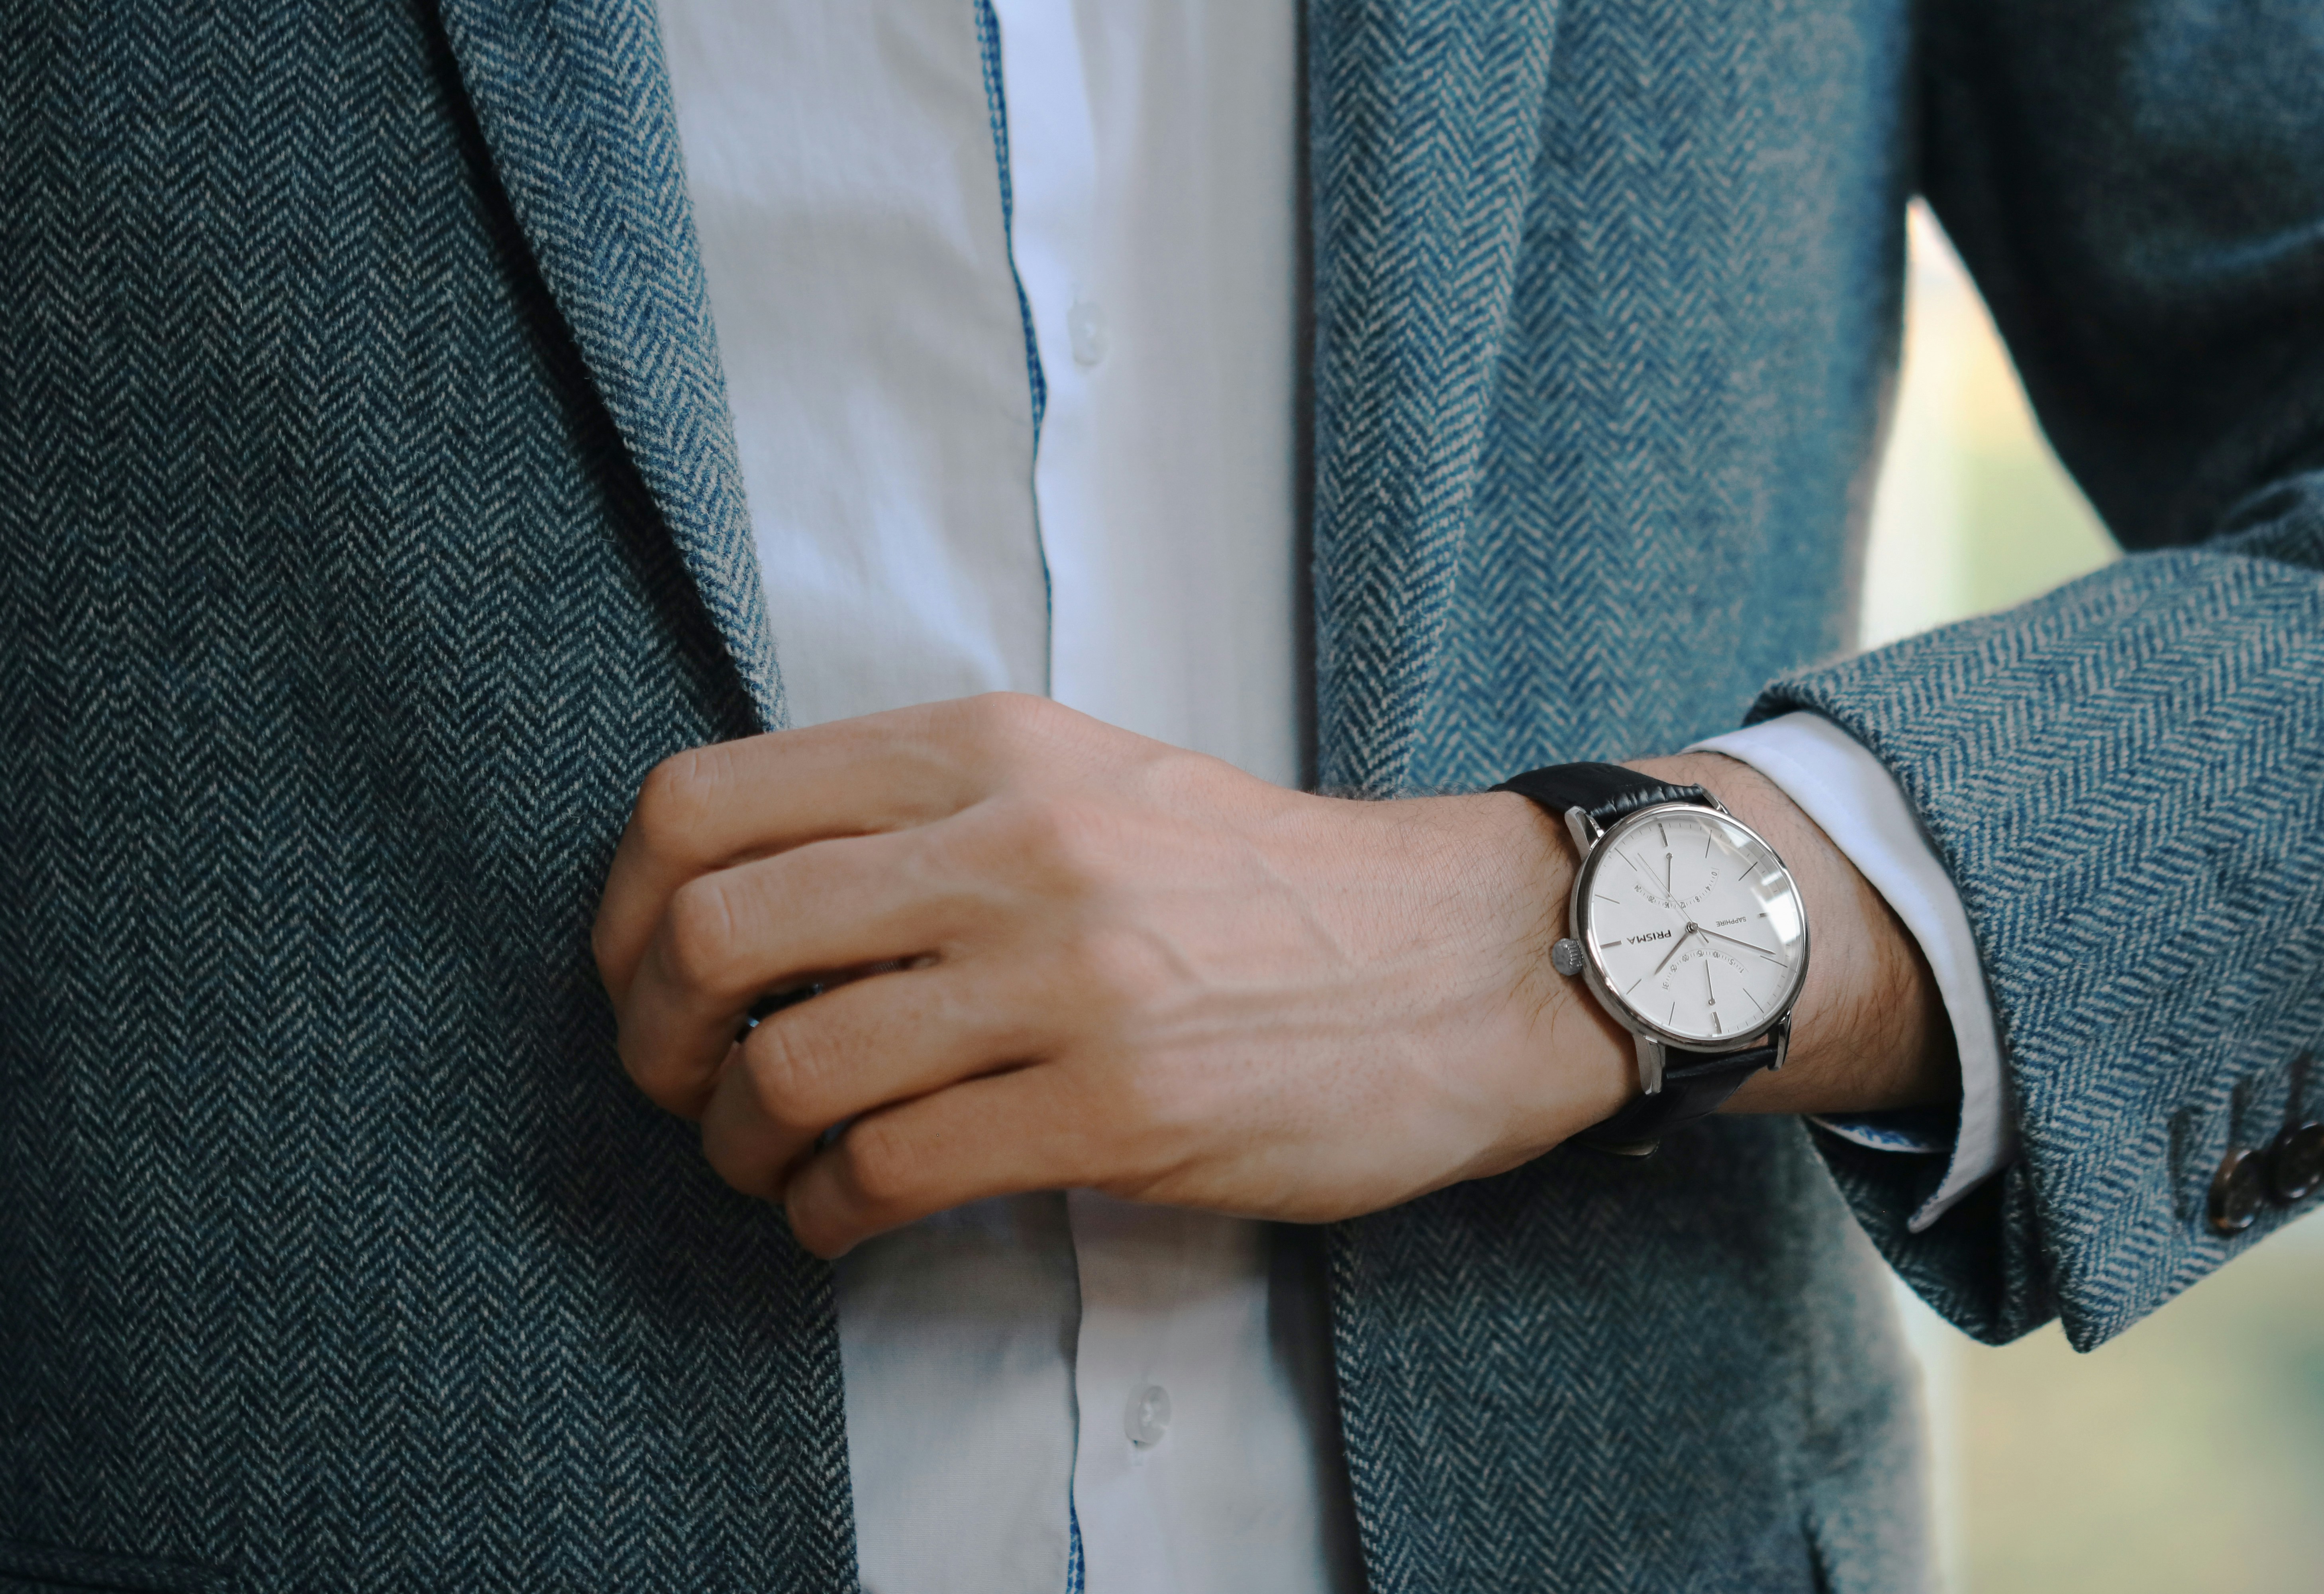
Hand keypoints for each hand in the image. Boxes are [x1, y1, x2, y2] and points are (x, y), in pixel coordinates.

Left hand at [591, 694, 1632, 1255]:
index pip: (704, 804)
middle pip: (713, 937)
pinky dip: (823, 1215)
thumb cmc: (1256, 881)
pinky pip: (886, 1174)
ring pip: (789, 1072)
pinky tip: (841, 1219)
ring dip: (737, 1146)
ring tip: (768, 1166)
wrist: (1456, 955)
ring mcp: (1063, 981)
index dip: (623, 911)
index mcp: (986, 748)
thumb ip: (923, 807)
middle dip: (655, 1040)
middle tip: (685, 1086)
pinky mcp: (1114, 1111)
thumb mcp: (1083, 776)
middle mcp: (1012, 846)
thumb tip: (746, 890)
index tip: (639, 976)